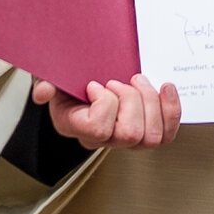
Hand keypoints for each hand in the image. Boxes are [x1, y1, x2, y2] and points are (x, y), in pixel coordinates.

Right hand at [32, 74, 181, 150]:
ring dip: (150, 102)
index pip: (97, 129)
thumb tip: (43, 93)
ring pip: (151, 137)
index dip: (104, 103)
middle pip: (130, 134)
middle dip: (131, 100)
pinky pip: (165, 134)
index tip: (95, 84)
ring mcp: (123, 138)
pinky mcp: (144, 131)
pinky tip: (166, 88)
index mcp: (74, 125)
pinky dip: (171, 110)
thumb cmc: (68, 76)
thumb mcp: (51, 74)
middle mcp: (99, 139)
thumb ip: (45, 81)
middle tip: (120, 80)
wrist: (83, 74)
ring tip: (138, 82)